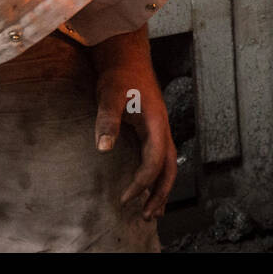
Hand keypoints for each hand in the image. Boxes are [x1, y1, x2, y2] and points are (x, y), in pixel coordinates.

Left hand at [91, 27, 177, 219]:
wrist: (127, 57)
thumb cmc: (119, 76)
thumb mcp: (110, 96)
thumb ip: (107, 121)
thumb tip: (103, 149)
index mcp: (157, 123)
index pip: (154, 161)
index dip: (142, 182)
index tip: (125, 198)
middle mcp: (163, 129)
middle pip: (170, 168)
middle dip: (160, 193)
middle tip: (147, 216)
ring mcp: (160, 129)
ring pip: (168, 164)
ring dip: (160, 188)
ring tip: (151, 211)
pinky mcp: (152, 129)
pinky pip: (160, 158)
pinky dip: (156, 176)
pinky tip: (146, 185)